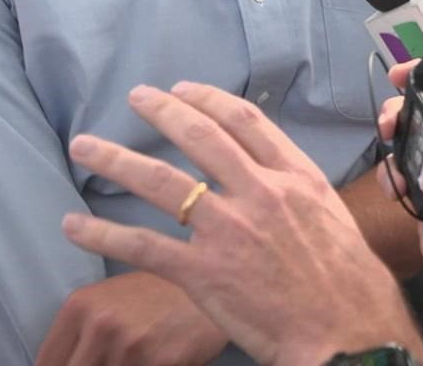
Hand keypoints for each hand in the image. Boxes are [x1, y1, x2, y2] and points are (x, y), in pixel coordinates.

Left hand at [61, 84, 422, 365]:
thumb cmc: (348, 283)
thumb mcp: (332, 216)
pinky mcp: (203, 271)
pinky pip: (143, 245)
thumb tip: (271, 179)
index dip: (208, 99)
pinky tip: (74, 225)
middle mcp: (259, 192)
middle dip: (161, 111)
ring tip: (84, 146)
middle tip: (135, 98)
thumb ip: (297, 192)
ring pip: (161, 182)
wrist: (348, 332)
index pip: (244, 121)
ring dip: (116, 159)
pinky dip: (103, 233)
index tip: (184, 90)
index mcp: (295, 176)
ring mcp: (228, 230)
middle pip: (199, 136)